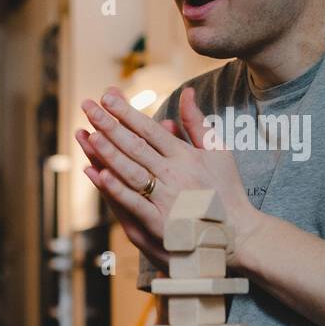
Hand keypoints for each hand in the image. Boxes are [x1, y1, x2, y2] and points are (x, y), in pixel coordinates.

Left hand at [76, 86, 262, 270]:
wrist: (236, 233)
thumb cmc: (225, 190)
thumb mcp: (217, 152)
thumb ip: (198, 123)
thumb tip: (188, 92)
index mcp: (185, 155)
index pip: (149, 129)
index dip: (127, 112)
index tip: (107, 96)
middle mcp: (174, 173)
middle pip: (136, 146)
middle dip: (109, 125)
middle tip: (88, 107)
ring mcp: (166, 197)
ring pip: (132, 171)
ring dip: (109, 153)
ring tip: (89, 135)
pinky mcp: (159, 221)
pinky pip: (135, 202)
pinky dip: (117, 188)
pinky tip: (99, 175)